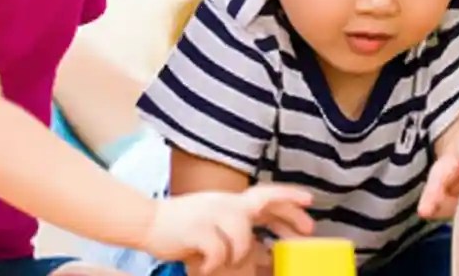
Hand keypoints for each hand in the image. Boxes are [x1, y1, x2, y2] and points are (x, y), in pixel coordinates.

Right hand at [142, 184, 314, 273]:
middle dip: (288, 216)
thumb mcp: (215, 223)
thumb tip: (265, 251)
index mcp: (231, 200)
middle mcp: (225, 203)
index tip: (311, 201)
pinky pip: (218, 251)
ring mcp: (211, 214)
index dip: (289, 196)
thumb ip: (238, 231)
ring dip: (238, 254)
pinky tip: (205, 265)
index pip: (266, 194)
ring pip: (242, 236)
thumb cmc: (182, 227)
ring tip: (224, 260)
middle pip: (262, 204)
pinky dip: (213, 263)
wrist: (146, 222)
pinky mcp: (197, 229)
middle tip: (304, 234)